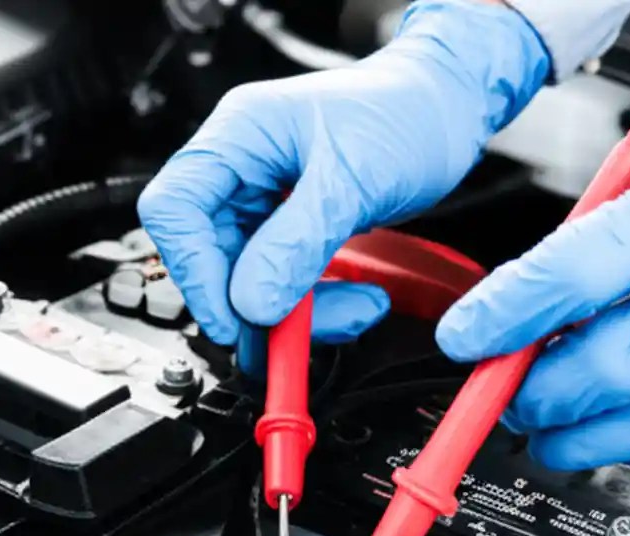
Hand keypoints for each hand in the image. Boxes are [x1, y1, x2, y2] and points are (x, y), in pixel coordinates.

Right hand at [138, 0, 548, 355]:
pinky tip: (356, 301)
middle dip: (255, 301)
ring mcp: (265, 197)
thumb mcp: (354, 181)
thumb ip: (298, 244)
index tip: (234, 319)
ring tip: (354, 310)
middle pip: (209, 254)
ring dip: (297, 311)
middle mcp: (241, 165)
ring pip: (249, 278)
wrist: (453, 105)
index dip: (196, 272)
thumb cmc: (409, 111)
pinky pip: (284, 279)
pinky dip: (317, 304)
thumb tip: (252, 304)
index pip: (176, 210)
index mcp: (238, 134)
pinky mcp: (292, 223)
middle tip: (294, 336)